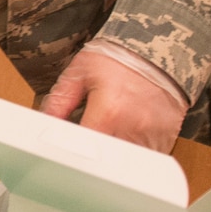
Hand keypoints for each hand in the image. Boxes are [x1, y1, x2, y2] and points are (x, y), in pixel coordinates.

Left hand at [39, 47, 184, 151]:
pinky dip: (135, 156)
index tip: (65, 150)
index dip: (71, 152)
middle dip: (92, 156)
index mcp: (109, 112)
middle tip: (86, 144)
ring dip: (114, 158)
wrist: (158, 47)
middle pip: (105, 161)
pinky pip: (147, 159)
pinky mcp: (166, 138)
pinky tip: (127, 137)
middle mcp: (133, 127)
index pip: (84, 149)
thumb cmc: (119, 58)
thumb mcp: (80, 72)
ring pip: (127, 164)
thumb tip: (44, 123)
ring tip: (109, 136)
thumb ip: (59, 100)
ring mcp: (153, 135)